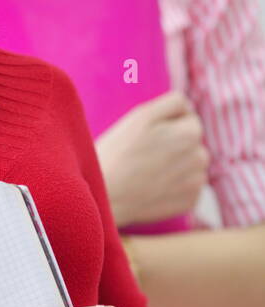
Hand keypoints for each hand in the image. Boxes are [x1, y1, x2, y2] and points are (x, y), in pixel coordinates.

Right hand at [95, 91, 208, 226]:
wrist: (105, 196)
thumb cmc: (119, 152)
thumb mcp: (143, 116)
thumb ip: (173, 103)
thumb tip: (190, 108)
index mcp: (191, 133)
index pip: (190, 118)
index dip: (167, 123)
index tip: (148, 135)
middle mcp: (200, 158)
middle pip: (192, 143)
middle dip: (175, 144)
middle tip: (145, 154)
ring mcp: (196, 183)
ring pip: (191, 165)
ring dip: (177, 165)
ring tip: (148, 171)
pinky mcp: (189, 202)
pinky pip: (187, 187)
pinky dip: (174, 186)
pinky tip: (153, 187)